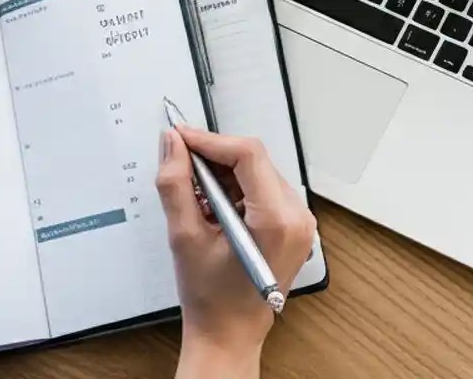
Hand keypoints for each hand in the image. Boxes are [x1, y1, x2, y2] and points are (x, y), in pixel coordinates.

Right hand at [156, 127, 316, 377]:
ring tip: (196, 197)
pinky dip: (236, 188)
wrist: (230, 334)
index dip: (210, 141)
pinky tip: (214, 208)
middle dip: (215, 158)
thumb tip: (172, 144)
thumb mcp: (184, 236)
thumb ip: (176, 184)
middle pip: (254, 160)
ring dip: (224, 174)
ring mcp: (300, 220)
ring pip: (258, 171)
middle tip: (181, 167)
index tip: (181, 138)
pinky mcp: (293, 224)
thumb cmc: (211, 298)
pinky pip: (264, 189)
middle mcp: (297, 216)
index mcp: (277, 219)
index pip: (248, 154)